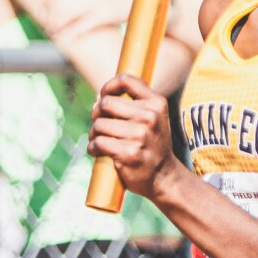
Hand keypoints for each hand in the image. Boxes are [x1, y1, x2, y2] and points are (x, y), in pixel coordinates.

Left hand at [42, 0, 134, 40]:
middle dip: (49, 17)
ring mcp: (95, 1)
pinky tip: (67, 40)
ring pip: (67, 14)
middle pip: (58, 4)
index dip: (45, 5)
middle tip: (46, 27)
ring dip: (57, 27)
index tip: (43, 14)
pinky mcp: (104, 13)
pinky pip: (83, 25)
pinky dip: (72, 34)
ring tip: (54, 34)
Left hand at [88, 73, 181, 200]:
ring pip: (99, 125)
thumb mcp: (154, 118)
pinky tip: (98, 151)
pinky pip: (98, 143)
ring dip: (94, 133)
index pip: (126, 80)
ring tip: (100, 140)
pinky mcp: (128, 153)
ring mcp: (140, 136)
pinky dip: (93, 147)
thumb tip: (100, 98)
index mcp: (157, 103)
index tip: (103, 97)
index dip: (108, 86)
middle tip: (100, 124)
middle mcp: (150, 117)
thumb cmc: (153, 144)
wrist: (164, 176)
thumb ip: (135, 103)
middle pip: (106, 103)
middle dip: (97, 114)